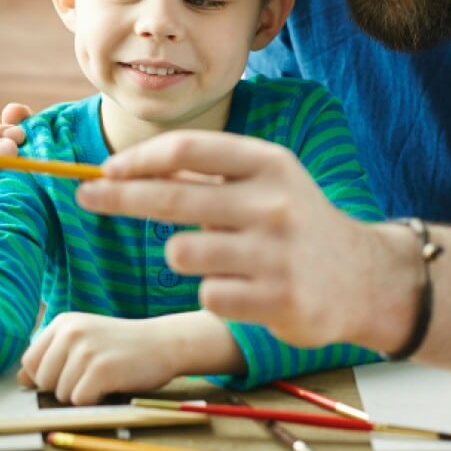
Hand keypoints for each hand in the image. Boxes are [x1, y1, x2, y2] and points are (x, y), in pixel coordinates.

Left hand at [17, 313, 186, 404]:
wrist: (162, 343)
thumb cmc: (120, 346)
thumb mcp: (83, 341)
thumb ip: (52, 356)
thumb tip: (20, 380)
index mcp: (62, 323)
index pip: (29, 362)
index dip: (46, 376)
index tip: (70, 372)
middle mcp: (70, 332)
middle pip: (42, 381)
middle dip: (63, 387)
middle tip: (91, 375)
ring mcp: (86, 350)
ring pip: (61, 393)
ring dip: (81, 395)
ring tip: (103, 378)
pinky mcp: (101, 369)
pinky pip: (80, 401)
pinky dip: (94, 401)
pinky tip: (111, 385)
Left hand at [76, 132, 396, 348]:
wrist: (365, 277)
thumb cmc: (297, 222)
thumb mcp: (266, 181)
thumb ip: (207, 175)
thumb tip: (125, 170)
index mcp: (268, 163)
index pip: (187, 150)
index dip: (138, 160)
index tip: (105, 170)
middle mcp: (273, 202)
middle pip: (172, 198)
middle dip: (118, 197)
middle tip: (85, 197)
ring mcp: (276, 253)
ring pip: (182, 254)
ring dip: (181, 256)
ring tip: (211, 257)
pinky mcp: (277, 300)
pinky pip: (208, 295)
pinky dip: (213, 293)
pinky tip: (242, 289)